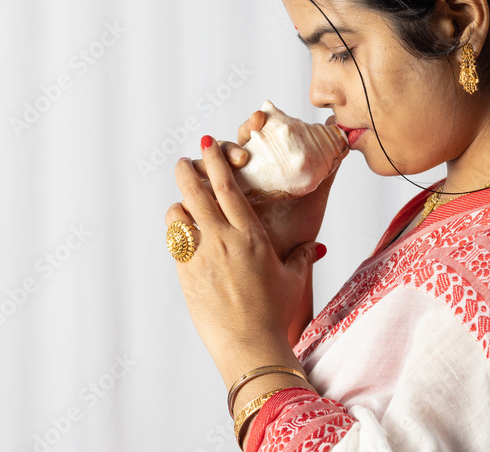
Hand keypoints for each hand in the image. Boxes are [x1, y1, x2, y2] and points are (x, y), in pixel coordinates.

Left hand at [166, 136, 320, 384]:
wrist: (250, 345)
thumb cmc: (274, 313)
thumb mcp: (292, 280)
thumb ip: (301, 257)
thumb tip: (315, 247)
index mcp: (249, 235)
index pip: (227, 186)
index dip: (215, 160)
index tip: (207, 144)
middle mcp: (221, 240)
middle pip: (194, 190)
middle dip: (186, 170)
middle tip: (183, 162)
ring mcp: (199, 257)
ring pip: (176, 215)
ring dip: (179, 206)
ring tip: (185, 208)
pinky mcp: (185, 275)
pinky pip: (174, 243)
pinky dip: (178, 234)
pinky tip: (185, 238)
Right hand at [189, 109, 340, 260]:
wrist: (283, 270)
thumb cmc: (296, 232)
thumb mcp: (313, 197)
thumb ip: (326, 168)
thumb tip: (342, 135)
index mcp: (258, 167)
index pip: (249, 136)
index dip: (252, 124)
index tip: (261, 117)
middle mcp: (234, 179)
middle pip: (221, 152)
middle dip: (227, 147)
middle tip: (244, 155)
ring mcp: (215, 198)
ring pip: (200, 172)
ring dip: (205, 166)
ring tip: (227, 173)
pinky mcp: (202, 219)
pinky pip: (186, 203)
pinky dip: (188, 197)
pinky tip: (199, 197)